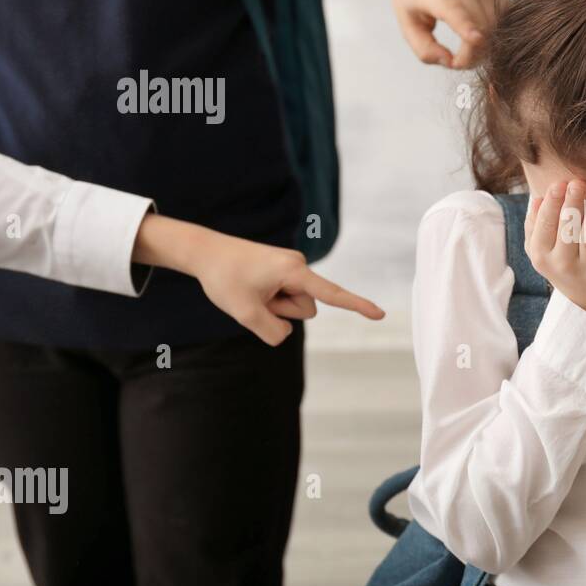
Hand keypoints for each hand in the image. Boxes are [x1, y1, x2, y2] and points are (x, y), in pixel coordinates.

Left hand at [132, 215, 384, 344]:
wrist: (205, 252)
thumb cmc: (224, 278)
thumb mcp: (245, 314)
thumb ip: (273, 333)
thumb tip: (286, 333)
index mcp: (294, 271)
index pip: (332, 294)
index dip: (358, 306)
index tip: (380, 315)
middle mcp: (299, 265)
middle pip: (306, 307)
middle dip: (282, 310)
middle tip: (252, 295)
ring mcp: (292, 267)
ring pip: (295, 304)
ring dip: (274, 305)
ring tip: (250, 289)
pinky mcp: (285, 270)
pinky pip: (286, 296)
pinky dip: (270, 299)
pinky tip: (251, 286)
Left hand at [375, 0, 503, 68]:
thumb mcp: (407, 23)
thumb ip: (424, 49)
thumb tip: (451, 63)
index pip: (453, 9)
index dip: (466, 26)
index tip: (475, 39)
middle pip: (480, 28)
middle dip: (473, 56)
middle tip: (457, 61)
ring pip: (496, 27)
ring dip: (485, 47)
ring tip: (466, 49)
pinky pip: (504, 19)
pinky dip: (495, 33)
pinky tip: (480, 34)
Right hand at [524, 180, 585, 333]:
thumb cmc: (563, 263)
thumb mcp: (542, 250)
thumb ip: (535, 225)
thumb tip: (536, 198)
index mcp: (541, 256)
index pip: (545, 225)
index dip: (553, 202)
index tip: (560, 183)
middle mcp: (563, 265)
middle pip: (568, 229)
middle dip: (573, 203)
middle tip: (578, 183)